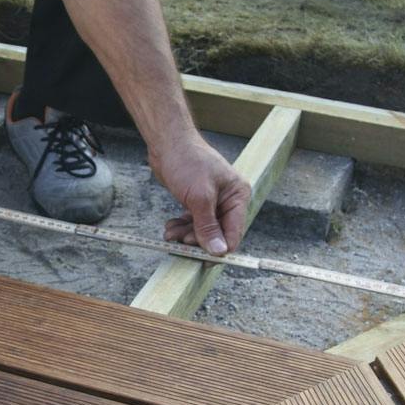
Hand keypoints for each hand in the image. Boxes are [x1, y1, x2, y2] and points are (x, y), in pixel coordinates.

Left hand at [150, 133, 251, 255]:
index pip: (234, 233)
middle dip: (198, 241)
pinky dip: (181, 227)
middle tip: (180, 242)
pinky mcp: (197, 202)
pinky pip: (192, 222)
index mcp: (237, 197)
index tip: (202, 261)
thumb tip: (218, 251)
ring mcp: (212, 202)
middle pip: (217, 234)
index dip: (219, 250)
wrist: (167, 143)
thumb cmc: (187, 161)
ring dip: (185, 235)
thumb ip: (208, 226)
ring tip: (170, 234)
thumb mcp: (199, 197)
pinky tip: (170, 227)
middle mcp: (228, 201)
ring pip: (202, 230)